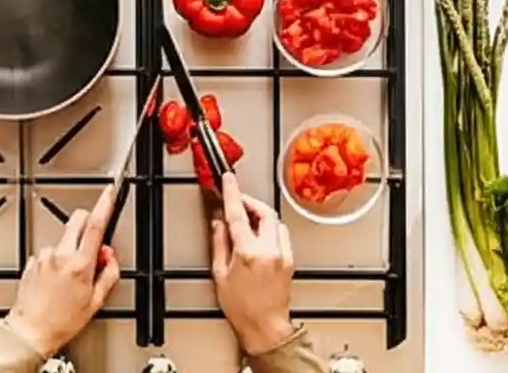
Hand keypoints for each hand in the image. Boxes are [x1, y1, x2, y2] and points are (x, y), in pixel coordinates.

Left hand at [6, 185, 121, 356]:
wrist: (30, 332)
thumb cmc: (61, 322)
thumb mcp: (95, 302)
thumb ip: (108, 274)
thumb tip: (110, 258)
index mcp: (80, 265)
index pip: (95, 225)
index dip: (105, 204)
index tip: (110, 192)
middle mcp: (60, 256)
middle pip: (77, 221)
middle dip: (88, 223)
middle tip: (93, 243)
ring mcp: (44, 257)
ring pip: (64, 239)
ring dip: (70, 249)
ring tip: (69, 278)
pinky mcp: (33, 262)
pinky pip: (50, 253)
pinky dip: (56, 261)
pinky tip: (56, 281)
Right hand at [210, 173, 296, 355]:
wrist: (264, 327)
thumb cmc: (242, 308)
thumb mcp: (220, 274)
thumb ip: (219, 242)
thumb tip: (218, 222)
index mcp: (249, 253)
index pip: (239, 214)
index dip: (232, 193)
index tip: (228, 180)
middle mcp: (270, 251)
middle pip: (264, 212)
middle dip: (250, 202)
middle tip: (237, 200)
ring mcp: (283, 255)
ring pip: (275, 221)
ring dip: (261, 215)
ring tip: (247, 219)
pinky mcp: (290, 260)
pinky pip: (282, 234)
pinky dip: (271, 228)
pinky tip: (260, 234)